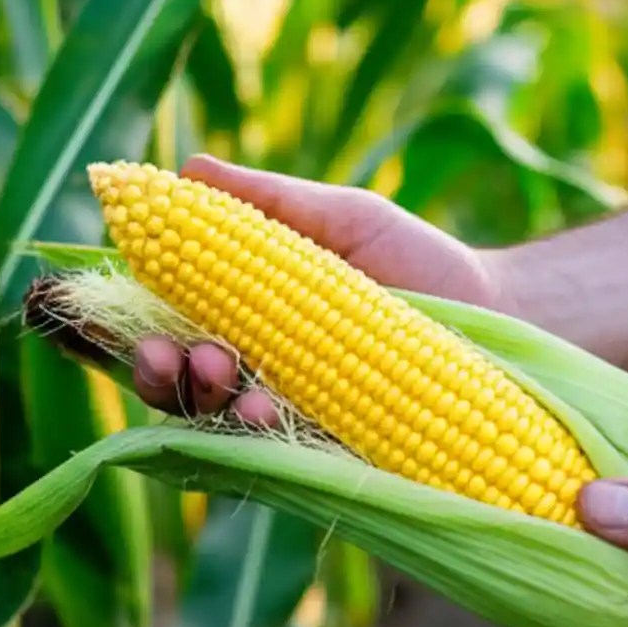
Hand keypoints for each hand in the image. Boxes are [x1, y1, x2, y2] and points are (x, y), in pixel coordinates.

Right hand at [131, 154, 506, 422]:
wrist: (498, 317)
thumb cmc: (417, 260)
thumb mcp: (342, 218)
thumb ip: (266, 202)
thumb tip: (186, 169)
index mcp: (245, 312)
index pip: (168, 325)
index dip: (136, 329)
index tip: (129, 318)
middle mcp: (256, 368)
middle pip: (177, 383)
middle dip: (161, 374)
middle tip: (180, 356)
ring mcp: (288, 415)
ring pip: (213, 423)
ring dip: (203, 402)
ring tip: (224, 375)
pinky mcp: (324, 453)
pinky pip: (271, 457)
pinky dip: (253, 436)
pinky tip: (264, 413)